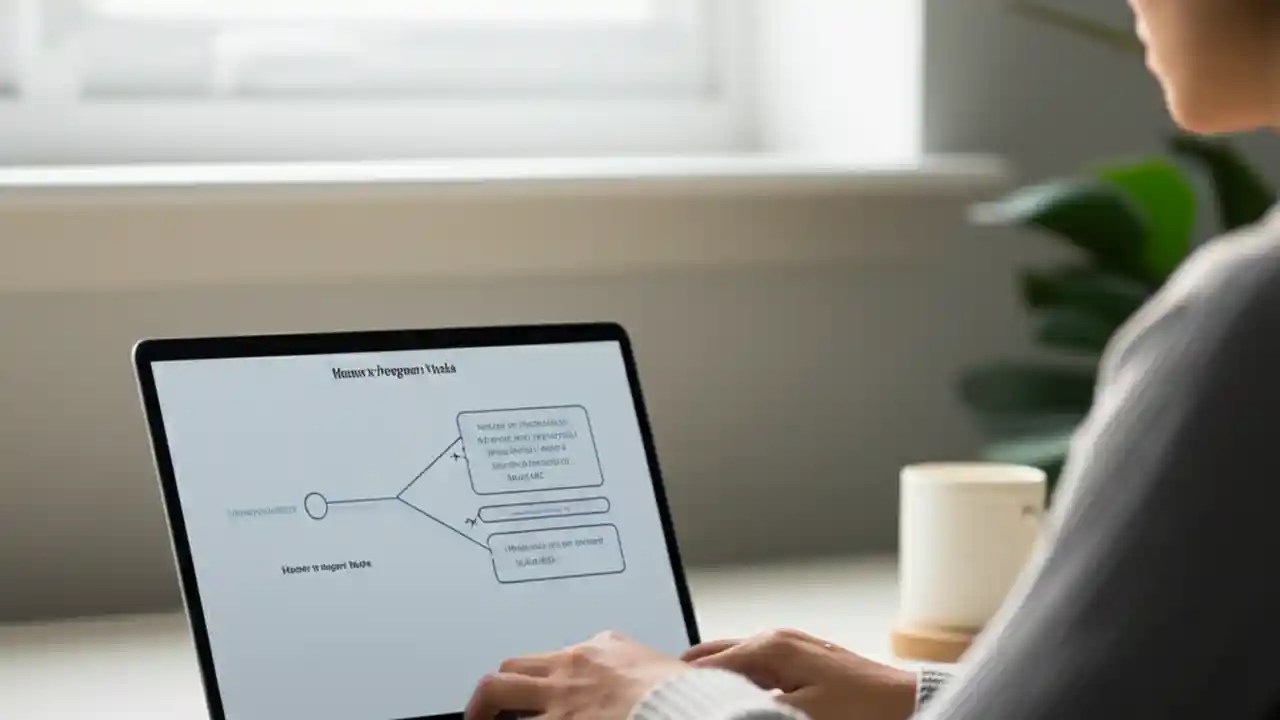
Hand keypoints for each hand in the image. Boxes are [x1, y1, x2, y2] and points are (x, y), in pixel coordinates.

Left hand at [465, 631, 688, 719]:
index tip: (536, 693)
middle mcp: (568, 669)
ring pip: (494, 691)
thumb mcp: (656, 664)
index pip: (551, 658)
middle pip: (510, 667)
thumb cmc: (681, 693)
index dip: (539, 678)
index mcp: (596, 651)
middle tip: (488, 710)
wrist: (683, 708)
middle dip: (494, 689)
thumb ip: (633, 664)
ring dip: (482, 709)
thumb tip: (641, 671)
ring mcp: (557, 702)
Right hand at [683, 629, 915, 719]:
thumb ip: (750, 707)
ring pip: (735, 659)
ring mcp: (791, 646)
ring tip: (690, 693)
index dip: (680, 682)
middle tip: (663, 690)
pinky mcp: (805, 659)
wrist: (907, 704)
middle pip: (715, 655)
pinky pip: (756, 666)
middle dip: (690, 672)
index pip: (707, 665)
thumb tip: (717, 704)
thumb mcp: (798, 715)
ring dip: (714, 675)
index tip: (657, 693)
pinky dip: (737, 678)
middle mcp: (776, 638)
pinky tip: (733, 695)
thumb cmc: (863, 711)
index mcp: (769, 647)